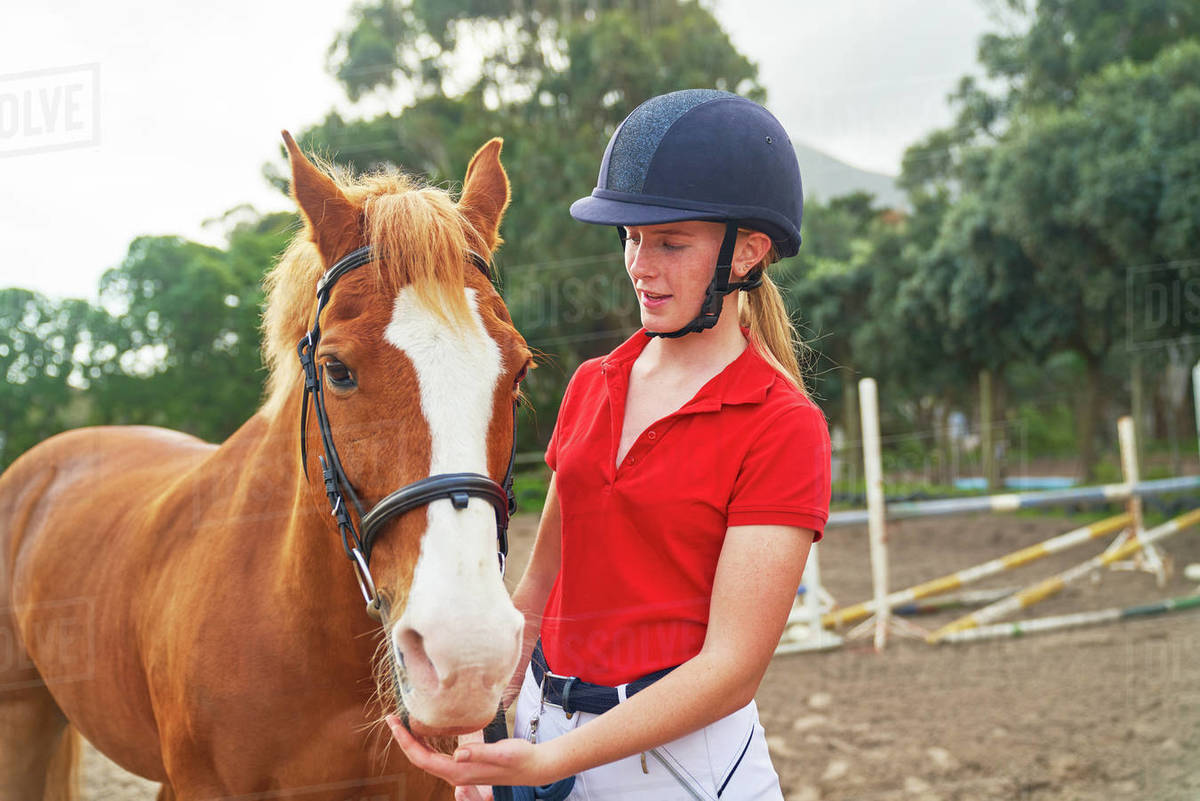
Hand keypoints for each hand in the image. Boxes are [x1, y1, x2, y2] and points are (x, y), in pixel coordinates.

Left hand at [387, 716, 560, 788]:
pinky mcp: (465, 764)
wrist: (535, 767)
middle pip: (420, 758)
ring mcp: (460, 770)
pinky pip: (437, 755)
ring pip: (427, 757)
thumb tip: (457, 753)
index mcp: (459, 771)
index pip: (422, 758)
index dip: (405, 741)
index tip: (393, 723)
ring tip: (403, 722)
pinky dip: (427, 742)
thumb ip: (480, 752)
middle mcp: (456, 773)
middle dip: (403, 739)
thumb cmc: (520, 759)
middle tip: (391, 718)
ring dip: (413, 741)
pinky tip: (427, 730)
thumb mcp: (502, 752)